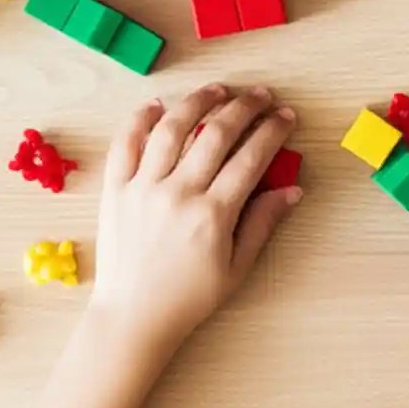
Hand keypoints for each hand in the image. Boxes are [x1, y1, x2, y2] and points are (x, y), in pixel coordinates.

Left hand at [91, 84, 300, 345]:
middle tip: (261, 96)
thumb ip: (262, 224)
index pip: (251, 158)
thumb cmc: (188, 298)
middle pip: (216, 134)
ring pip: (172, 129)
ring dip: (198, 102)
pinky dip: (140, 119)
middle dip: (244, 108)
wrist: (132, 317)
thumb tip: (292, 190)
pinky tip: (159, 105)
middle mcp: (177, 194)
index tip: (285, 116)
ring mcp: (142, 189)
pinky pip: (125, 144)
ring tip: (217, 90)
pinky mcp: (116, 190)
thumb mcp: (236, 268)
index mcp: (212, 215)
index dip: (272, 132)